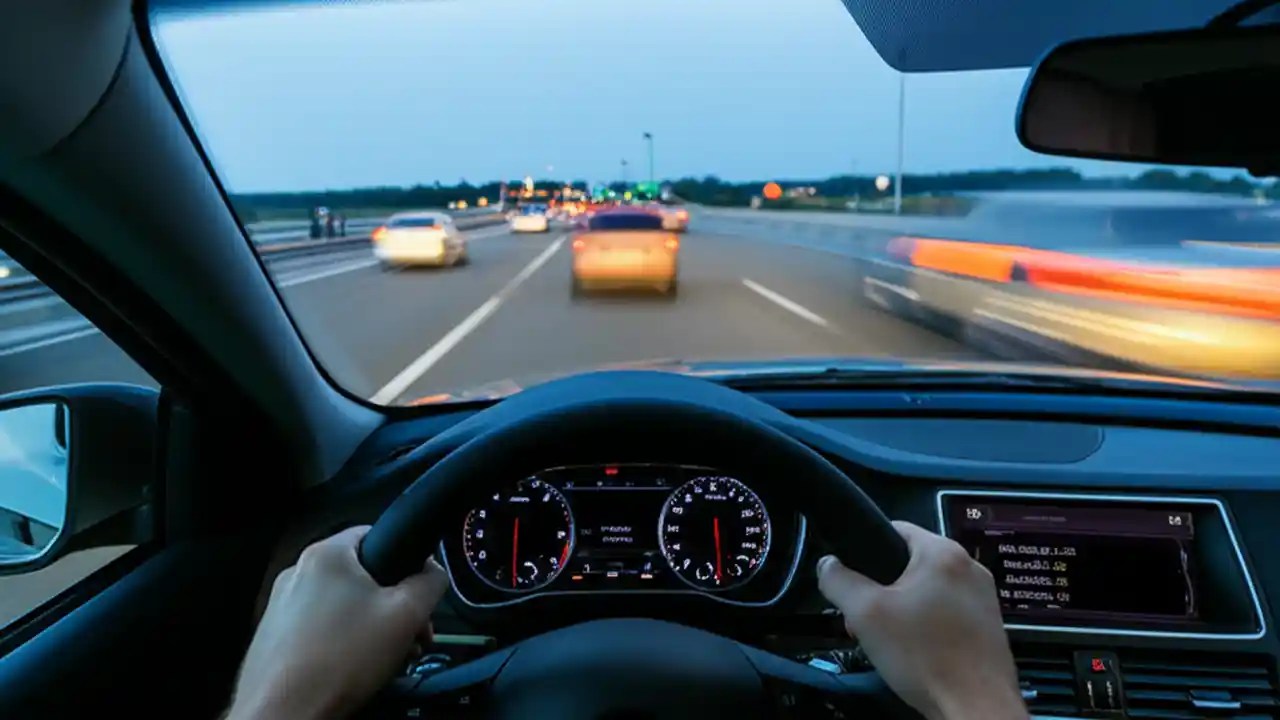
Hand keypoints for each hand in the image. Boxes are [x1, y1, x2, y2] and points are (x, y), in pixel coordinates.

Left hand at [226, 526, 448, 719]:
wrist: (283, 713)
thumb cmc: (343, 658)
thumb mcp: (406, 615)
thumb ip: (430, 583)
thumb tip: (433, 573)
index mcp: (325, 554)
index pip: (375, 534)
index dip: (406, 561)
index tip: (420, 595)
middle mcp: (296, 572)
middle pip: (362, 577)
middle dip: (395, 606)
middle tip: (415, 636)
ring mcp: (280, 607)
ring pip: (344, 607)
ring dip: (374, 628)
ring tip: (391, 658)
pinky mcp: (274, 638)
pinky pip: (322, 629)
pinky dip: (345, 644)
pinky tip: (358, 669)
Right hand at [816, 521, 1025, 719]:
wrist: (975, 708)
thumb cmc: (923, 656)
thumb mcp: (864, 614)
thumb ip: (838, 580)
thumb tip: (828, 564)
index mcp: (944, 552)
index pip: (894, 529)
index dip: (865, 552)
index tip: (853, 583)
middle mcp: (971, 567)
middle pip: (910, 564)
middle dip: (883, 589)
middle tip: (867, 620)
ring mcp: (984, 598)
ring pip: (929, 591)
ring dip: (904, 609)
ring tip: (891, 640)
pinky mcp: (989, 626)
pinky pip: (947, 613)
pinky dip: (928, 626)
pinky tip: (917, 651)